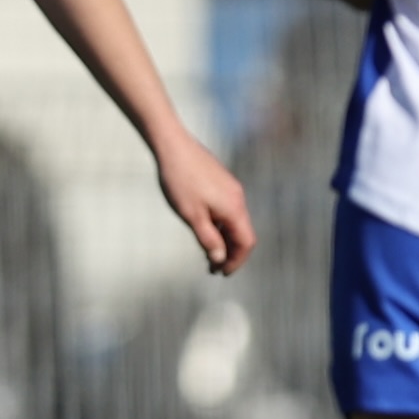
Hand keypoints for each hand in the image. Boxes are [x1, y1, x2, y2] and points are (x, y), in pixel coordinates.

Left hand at [153, 128, 256, 274]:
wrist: (173, 145)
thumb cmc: (179, 181)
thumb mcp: (191, 216)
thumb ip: (208, 239)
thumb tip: (219, 258)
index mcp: (234, 208)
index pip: (246, 242)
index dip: (236, 261)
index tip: (221, 273)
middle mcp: (238, 199)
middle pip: (243, 233)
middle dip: (230, 253)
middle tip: (213, 268)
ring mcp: (232, 189)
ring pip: (235, 221)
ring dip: (224, 239)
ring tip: (207, 252)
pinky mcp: (223, 182)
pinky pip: (228, 210)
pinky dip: (221, 225)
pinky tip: (205, 228)